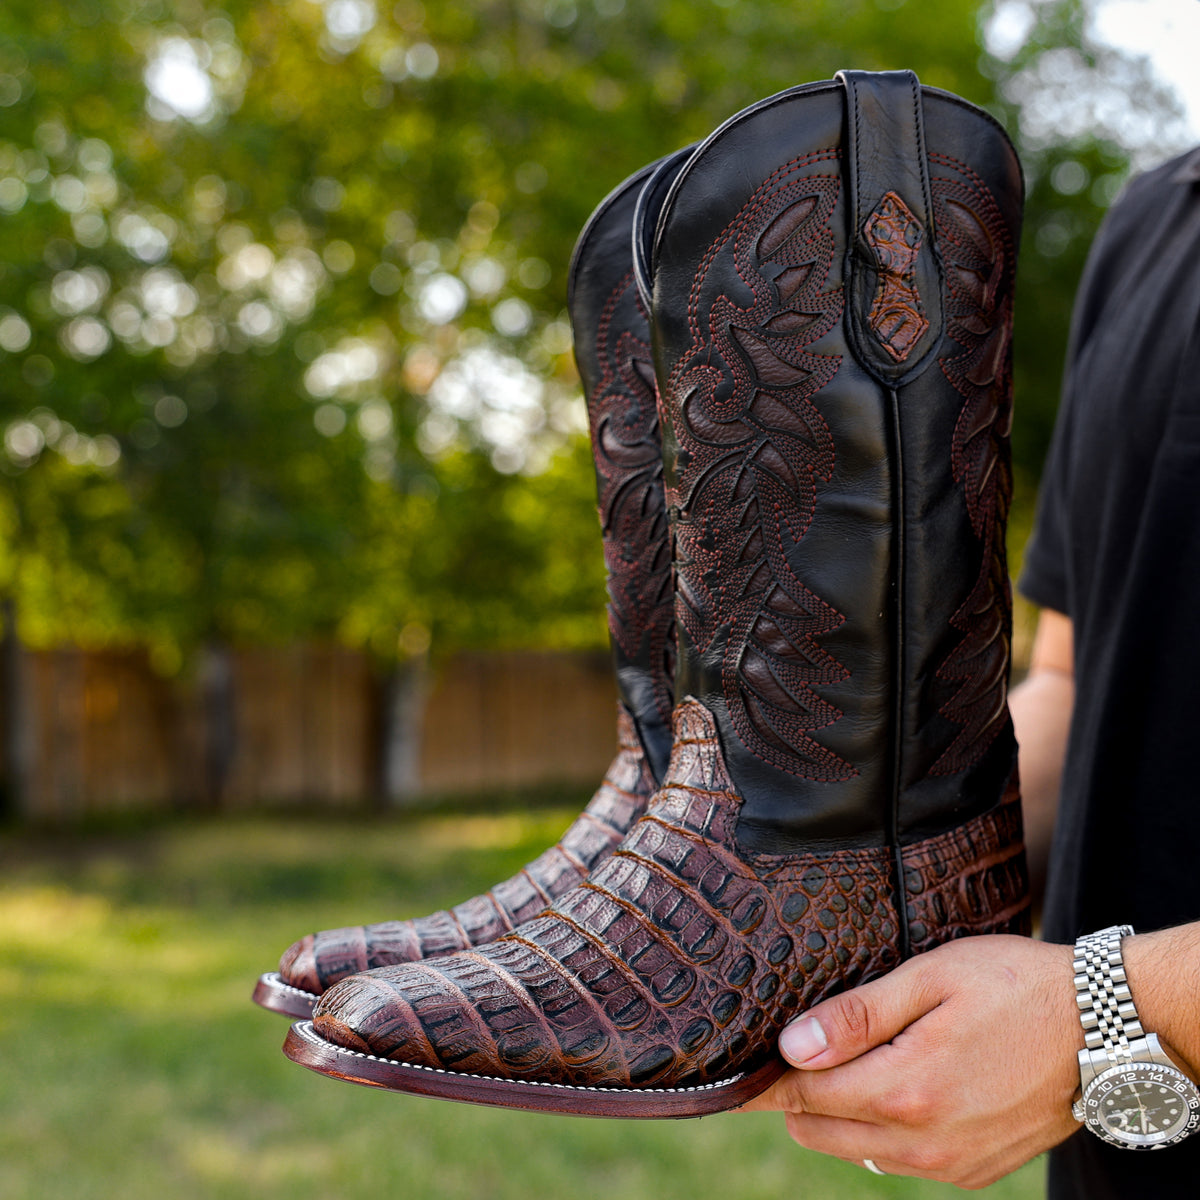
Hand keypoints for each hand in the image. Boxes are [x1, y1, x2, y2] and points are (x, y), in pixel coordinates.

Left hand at [741, 935, 1083, 1188]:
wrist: (1105, 1028)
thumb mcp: (930, 978)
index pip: (802, 1096)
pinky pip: (899, 1160)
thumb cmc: (1014, 986)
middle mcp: (923, 1144)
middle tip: (801, 1045)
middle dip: (798, 1093)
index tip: (747, 1056)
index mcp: (906, 1092)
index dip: (768, 1075)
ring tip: (851, 1058)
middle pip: (818, 1133)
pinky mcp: (973, 1171)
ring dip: (838, 1113)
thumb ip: (857, 1015)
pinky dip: (881, 1129)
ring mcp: (951, 1165)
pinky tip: (895, 1082)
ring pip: (856, 1151)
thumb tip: (792, 1045)